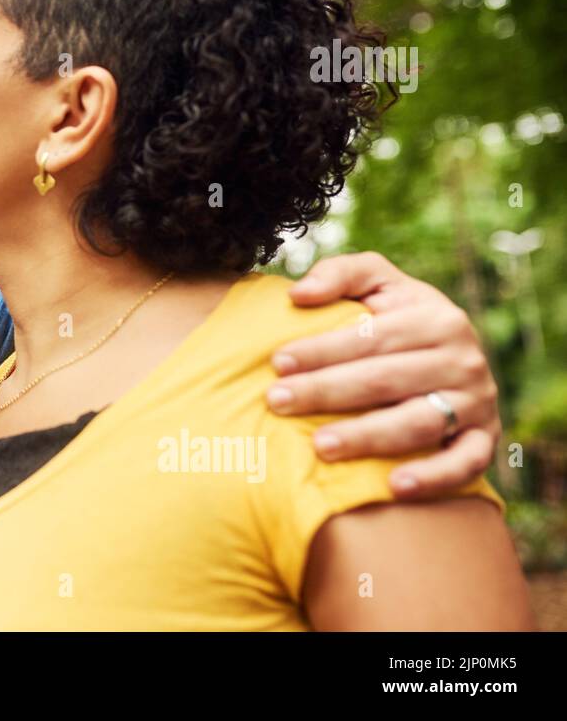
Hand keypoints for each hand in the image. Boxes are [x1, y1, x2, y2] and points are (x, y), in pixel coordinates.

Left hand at [267, 252, 499, 499]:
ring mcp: (477, 404)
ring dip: (367, 437)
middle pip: (385, 379)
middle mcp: (463, 360)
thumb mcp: (378, 284)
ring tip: (319, 446)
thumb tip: (296, 294)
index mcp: (437, 318)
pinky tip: (392, 486)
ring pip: (417, 422)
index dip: (322, 348)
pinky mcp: (484, 442)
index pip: (371, 336)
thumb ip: (340, 274)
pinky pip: (464, 465)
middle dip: (326, 391)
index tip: (276, 362)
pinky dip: (432, 477)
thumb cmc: (398, 320)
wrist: (454, 361)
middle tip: (276, 401)